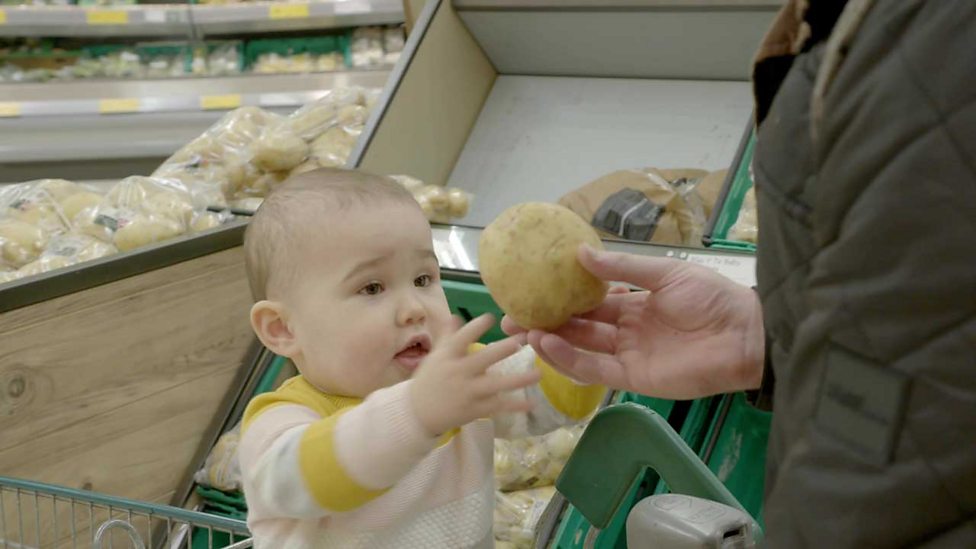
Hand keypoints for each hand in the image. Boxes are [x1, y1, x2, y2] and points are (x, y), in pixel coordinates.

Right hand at [410, 314, 540, 435]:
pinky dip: (515, 406)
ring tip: (539, 374)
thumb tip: (456, 316)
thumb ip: (449, 337)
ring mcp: (467, 393)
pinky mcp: (474, 409)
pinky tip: (531, 403)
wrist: (417, 413)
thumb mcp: (436, 356)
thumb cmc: (428, 380)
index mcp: (447, 357)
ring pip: (496, 385)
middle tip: (521, 342)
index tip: (491, 317)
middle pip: (482, 360)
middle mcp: (458, 373)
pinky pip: (497, 407)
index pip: (462, 338)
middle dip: (502, 351)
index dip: (476, 327)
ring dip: (518, 380)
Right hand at [502, 245, 763, 399]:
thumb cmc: (710, 298)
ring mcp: (628, 355)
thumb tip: (580, 254)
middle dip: (546, 322)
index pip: (590, 302)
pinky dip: (569, 360)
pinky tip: (547, 346)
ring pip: (581, 349)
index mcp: (635, 303)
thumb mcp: (665, 273)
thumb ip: (623, 268)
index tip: (530, 292)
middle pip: (578, 328)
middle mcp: (626, 330)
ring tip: (523, 331)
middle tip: (511, 317)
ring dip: (551, 341)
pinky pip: (595, 370)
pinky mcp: (633, 378)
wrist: (745, 334)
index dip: (561, 299)